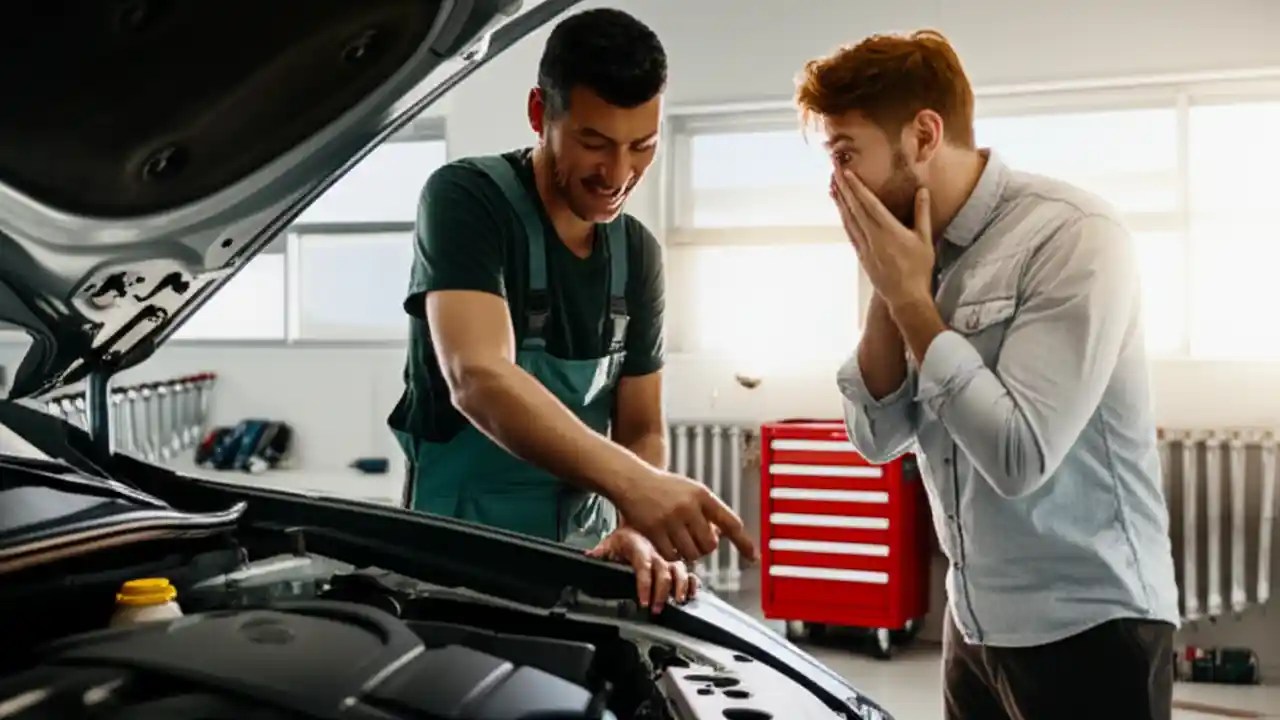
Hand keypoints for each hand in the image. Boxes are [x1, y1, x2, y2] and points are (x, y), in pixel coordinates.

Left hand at [586, 526, 698, 612]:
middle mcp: (658, 553)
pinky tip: (692, 594)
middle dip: (662, 593)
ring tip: (678, 601)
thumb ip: (602, 551)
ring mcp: (671, 558)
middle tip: (656, 609)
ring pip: (680, 572)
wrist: (645, 519)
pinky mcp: (679, 562)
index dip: (645, 586)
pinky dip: (693, 583)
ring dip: (681, 588)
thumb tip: (589, 556)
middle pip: (664, 573)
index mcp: (641, 548)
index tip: (644, 602)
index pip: (644, 568)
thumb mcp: (613, 540)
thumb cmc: (629, 534)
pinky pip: (690, 572)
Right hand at [614, 467, 758, 564]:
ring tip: (679, 538)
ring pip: (692, 553)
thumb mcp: (691, 491)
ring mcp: (671, 519)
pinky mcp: (654, 531)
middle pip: (710, 545)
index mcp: (702, 495)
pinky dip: (672, 554)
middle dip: (704, 547)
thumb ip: (707, 512)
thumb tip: (720, 538)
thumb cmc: (665, 488)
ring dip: (688, 552)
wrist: (633, 480)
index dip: (744, 542)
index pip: (731, 523)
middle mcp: (689, 507)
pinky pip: (672, 555)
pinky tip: (667, 542)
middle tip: (694, 538)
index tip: (753, 557)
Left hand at [831, 168, 934, 310]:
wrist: (905, 297)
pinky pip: (849, 231)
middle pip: (853, 207)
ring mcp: (863, 246)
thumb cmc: (918, 268)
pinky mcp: (860, 254)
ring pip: (848, 219)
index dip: (856, 187)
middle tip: (833, 169)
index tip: (846, 172)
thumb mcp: (924, 239)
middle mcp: (871, 236)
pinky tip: (840, 209)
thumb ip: (922, 213)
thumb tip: (923, 191)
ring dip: (839, 200)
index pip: (868, 203)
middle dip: (843, 187)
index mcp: (887, 230)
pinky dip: (843, 217)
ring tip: (832, 184)